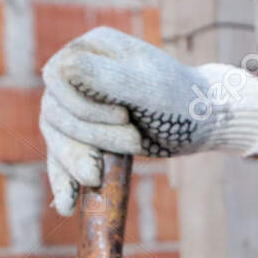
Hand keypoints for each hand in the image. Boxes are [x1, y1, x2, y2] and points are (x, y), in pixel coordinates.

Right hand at [40, 27, 257, 214]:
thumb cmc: (181, 99)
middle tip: (134, 141)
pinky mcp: (83, 136)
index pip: (58, 78)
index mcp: (89, 50)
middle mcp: (76, 74)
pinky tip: (67, 206)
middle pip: (55, 110)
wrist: (202, 123)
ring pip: (55, 136)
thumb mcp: (148, 86)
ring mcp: (77, 107)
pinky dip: (63, 181)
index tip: (124, 116)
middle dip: (91, 135)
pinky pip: (60, 158)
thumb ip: (106, 76)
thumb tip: (63, 70)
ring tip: (100, 175)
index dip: (83, 105)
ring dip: (78, 160)